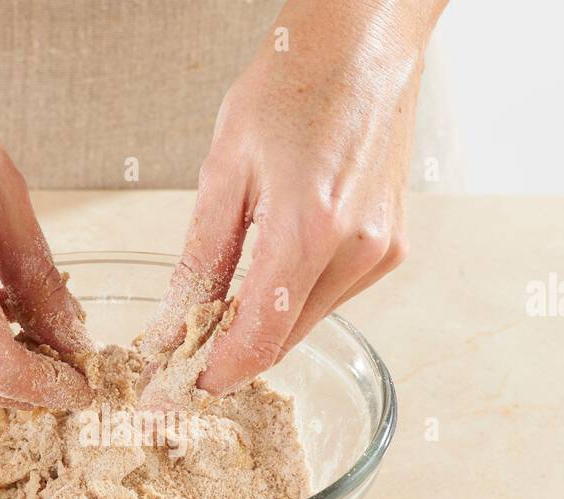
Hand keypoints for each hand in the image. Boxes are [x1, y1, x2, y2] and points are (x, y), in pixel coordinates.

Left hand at [144, 0, 444, 394]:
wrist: (364, 45)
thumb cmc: (292, 86)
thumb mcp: (225, 169)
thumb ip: (201, 260)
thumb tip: (170, 328)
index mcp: (308, 227)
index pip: (256, 339)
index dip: (212, 374)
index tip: (174, 389)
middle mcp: (356, 251)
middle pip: (281, 342)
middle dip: (229, 354)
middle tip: (181, 352)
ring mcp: (382, 253)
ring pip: (305, 325)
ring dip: (261, 327)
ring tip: (220, 302)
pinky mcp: (392, 249)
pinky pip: (330, 299)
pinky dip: (292, 301)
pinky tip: (269, 271)